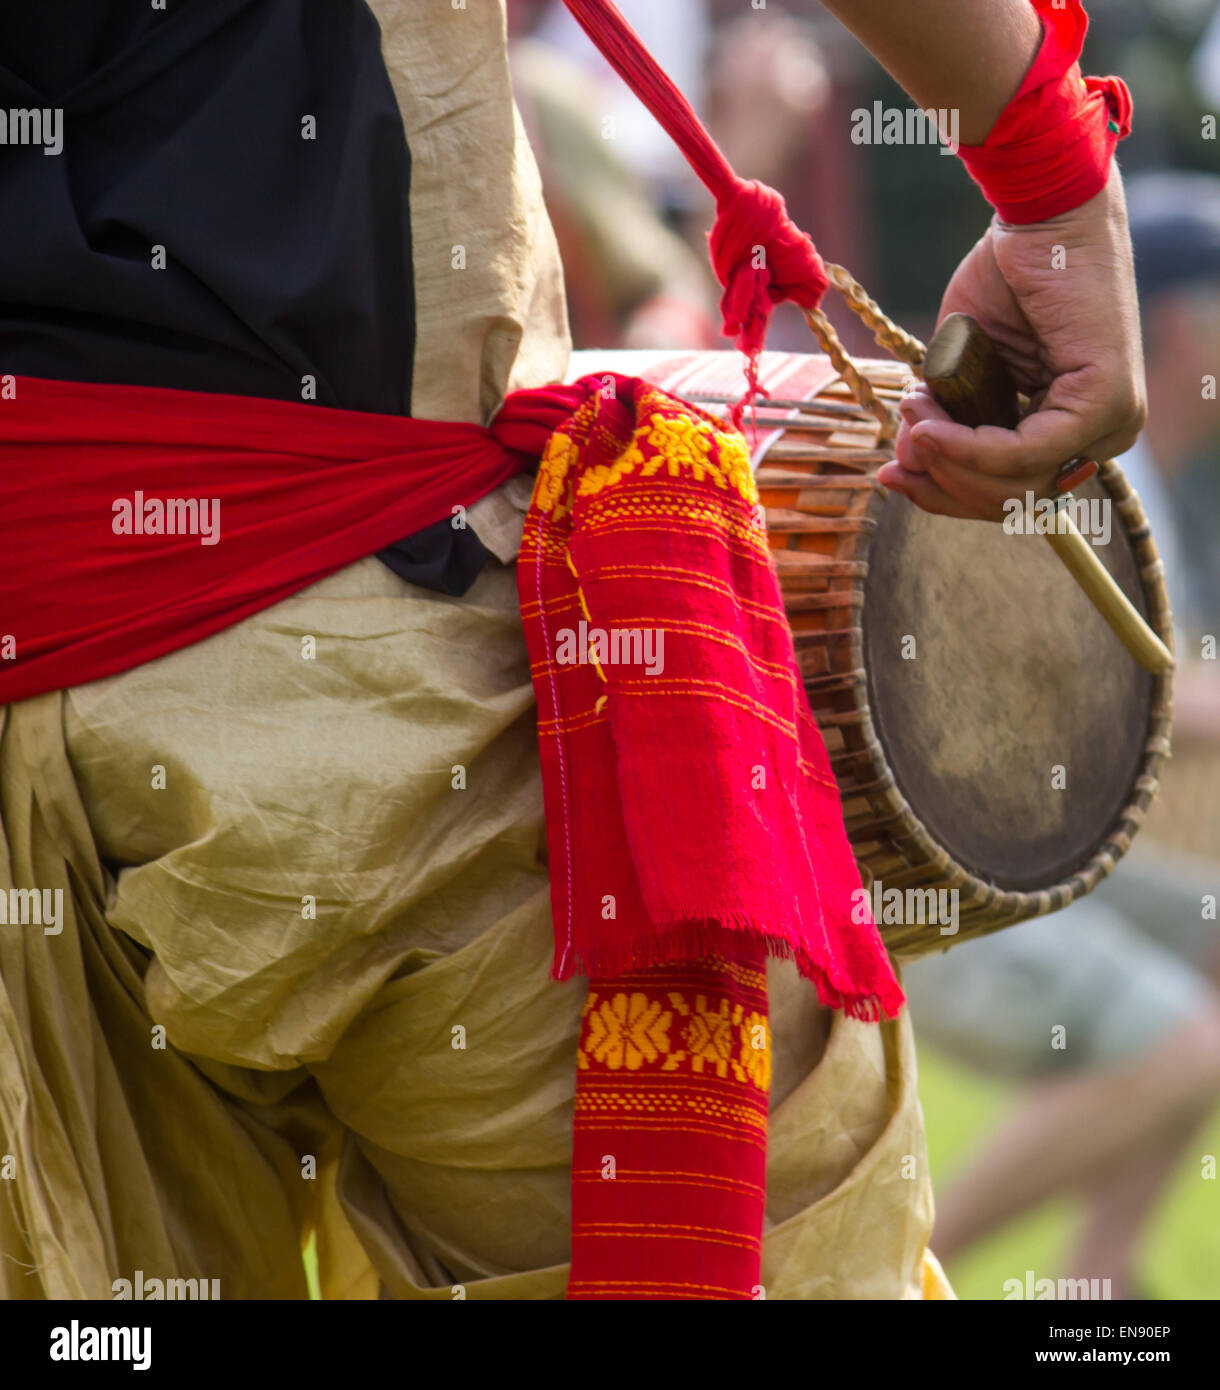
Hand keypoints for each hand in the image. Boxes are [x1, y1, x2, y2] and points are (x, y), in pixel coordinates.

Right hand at [879, 170, 1147, 520]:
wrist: (1039, 211)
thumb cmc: (1005, 276)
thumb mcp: (961, 370)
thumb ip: (946, 424)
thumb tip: (905, 467)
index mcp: (1071, 429)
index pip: (1007, 492)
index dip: (945, 493)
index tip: (892, 475)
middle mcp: (1101, 433)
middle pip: (1010, 499)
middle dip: (942, 484)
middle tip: (897, 455)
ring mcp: (1111, 420)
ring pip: (1016, 483)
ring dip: (950, 460)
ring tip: (914, 421)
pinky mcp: (1105, 401)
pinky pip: (1026, 452)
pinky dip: (971, 448)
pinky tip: (932, 428)